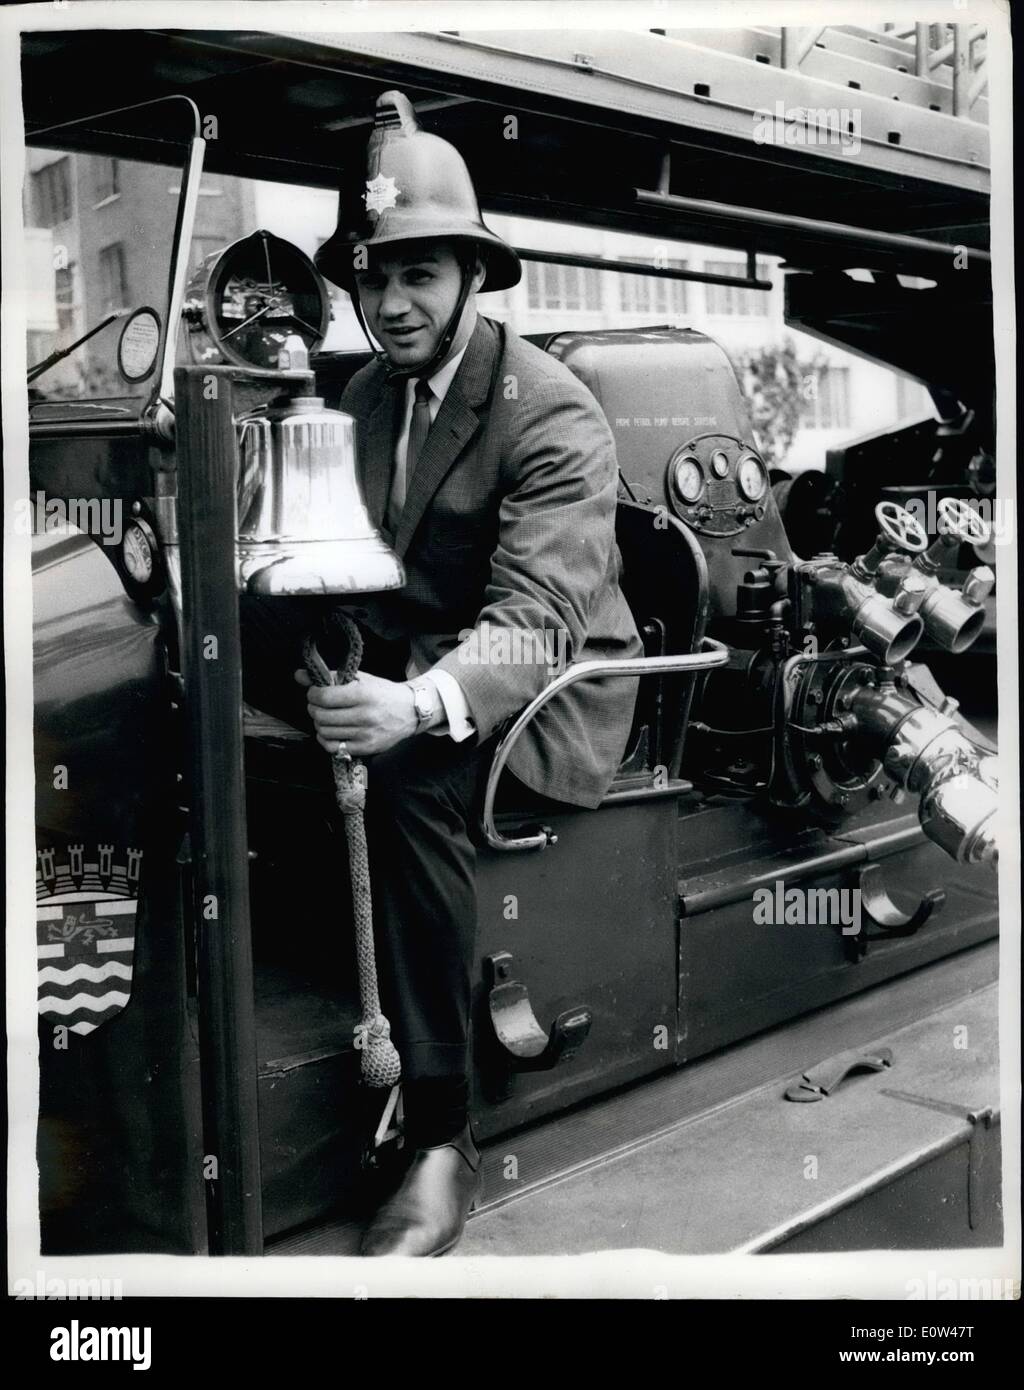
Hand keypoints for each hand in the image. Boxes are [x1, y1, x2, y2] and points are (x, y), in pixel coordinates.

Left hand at [294, 669, 417, 756]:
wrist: (410, 711)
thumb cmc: (383, 693)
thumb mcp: (361, 678)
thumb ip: (330, 676)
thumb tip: (299, 675)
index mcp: (363, 694)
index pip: (324, 697)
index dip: (312, 694)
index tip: (314, 692)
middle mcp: (365, 715)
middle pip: (321, 716)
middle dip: (313, 708)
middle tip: (317, 704)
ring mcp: (366, 734)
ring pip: (325, 732)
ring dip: (319, 724)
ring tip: (325, 717)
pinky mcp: (367, 748)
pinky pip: (334, 748)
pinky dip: (325, 739)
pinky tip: (329, 731)